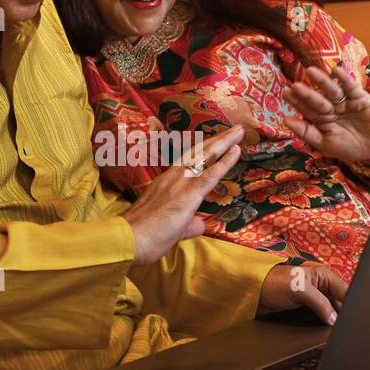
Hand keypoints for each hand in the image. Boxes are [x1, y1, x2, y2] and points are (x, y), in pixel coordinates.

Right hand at [122, 125, 243, 265]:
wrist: (130, 239)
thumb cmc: (145, 237)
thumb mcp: (170, 228)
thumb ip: (188, 224)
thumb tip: (200, 224)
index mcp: (165, 183)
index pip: (187, 162)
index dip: (202, 151)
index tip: (215, 141)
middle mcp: (172, 177)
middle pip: (197, 153)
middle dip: (216, 140)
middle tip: (233, 130)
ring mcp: (180, 183)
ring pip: (205, 156)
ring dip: (224, 142)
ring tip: (239, 131)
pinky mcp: (188, 193)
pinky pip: (211, 173)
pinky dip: (225, 161)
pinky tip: (236, 150)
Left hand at [258, 264, 347, 324]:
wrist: (252, 293)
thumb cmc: (273, 284)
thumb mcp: (299, 290)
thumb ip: (320, 303)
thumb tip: (334, 319)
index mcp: (324, 275)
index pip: (346, 291)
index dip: (352, 305)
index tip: (354, 320)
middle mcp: (322, 285)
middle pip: (342, 302)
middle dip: (344, 313)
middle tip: (347, 328)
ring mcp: (315, 297)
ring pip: (332, 310)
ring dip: (334, 320)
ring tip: (337, 331)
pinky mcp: (307, 307)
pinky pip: (322, 315)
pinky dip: (324, 322)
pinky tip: (326, 330)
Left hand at [283, 65, 369, 165]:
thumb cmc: (348, 149)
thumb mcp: (324, 144)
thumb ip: (306, 132)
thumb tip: (285, 120)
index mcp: (320, 119)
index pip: (306, 109)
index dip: (297, 102)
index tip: (286, 94)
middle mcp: (331, 108)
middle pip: (317, 99)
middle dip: (307, 93)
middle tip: (295, 86)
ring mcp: (345, 102)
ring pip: (331, 90)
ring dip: (322, 81)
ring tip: (311, 72)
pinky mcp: (360, 98)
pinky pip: (351, 87)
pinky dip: (344, 80)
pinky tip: (336, 72)